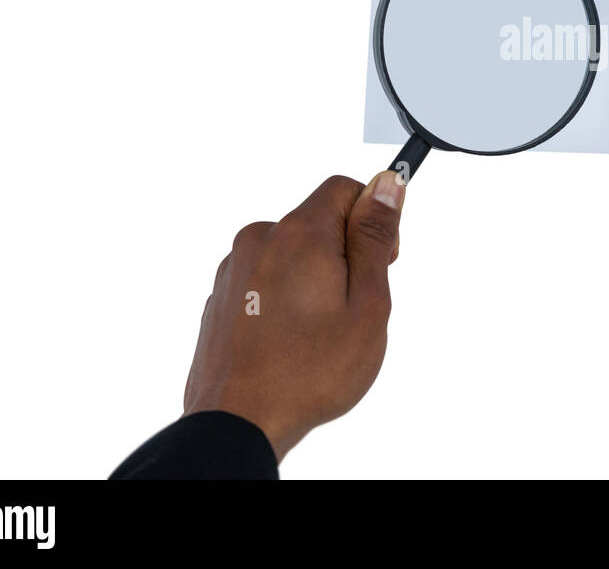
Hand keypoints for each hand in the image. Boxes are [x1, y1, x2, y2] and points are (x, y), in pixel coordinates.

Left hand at [182, 171, 404, 460]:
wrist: (238, 423)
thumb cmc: (309, 371)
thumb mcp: (366, 303)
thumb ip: (375, 238)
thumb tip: (387, 184)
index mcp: (299, 233)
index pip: (344, 188)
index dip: (373, 218)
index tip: (384, 259)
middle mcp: (261, 239)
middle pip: (318, 222)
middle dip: (345, 254)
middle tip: (353, 307)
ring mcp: (235, 269)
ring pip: (292, 253)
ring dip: (314, 278)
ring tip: (320, 332)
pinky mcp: (221, 296)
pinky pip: (266, 279)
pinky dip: (286, 298)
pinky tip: (293, 340)